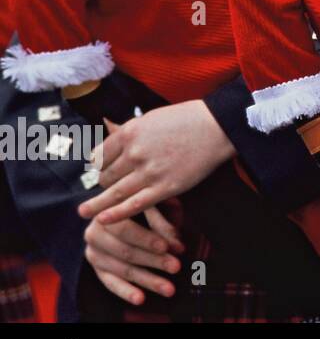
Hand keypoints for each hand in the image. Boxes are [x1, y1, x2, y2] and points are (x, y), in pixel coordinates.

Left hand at [78, 101, 235, 223]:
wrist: (218, 126)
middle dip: (104, 182)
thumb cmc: (187, 119)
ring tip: (83, 212)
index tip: (102, 171)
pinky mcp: (165, 187)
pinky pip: (135, 205)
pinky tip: (102, 220)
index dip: (98, 166)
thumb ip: (130, 131)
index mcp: (129, 133)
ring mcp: (149, 172)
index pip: (99, 157)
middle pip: (106, 175)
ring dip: (97, 204)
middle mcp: (135, 153)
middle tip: (107, 187)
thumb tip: (110, 137)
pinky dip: (117, 214)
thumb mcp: (151, 118)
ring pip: (115, 192)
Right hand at [83, 204, 184, 305]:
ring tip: (169, 288)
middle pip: (125, 251)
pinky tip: (141, 299)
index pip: (124, 229)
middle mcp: (94, 233)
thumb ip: (162, 222)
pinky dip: (126, 292)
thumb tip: (177, 247)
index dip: (145, 239)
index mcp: (105, 212)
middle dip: (153, 261)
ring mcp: (94, 253)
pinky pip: (111, 283)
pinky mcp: (97, 269)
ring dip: (148, 280)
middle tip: (176, 267)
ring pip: (122, 270)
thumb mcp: (154, 205)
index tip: (165, 247)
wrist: (121, 211)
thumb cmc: (145, 205)